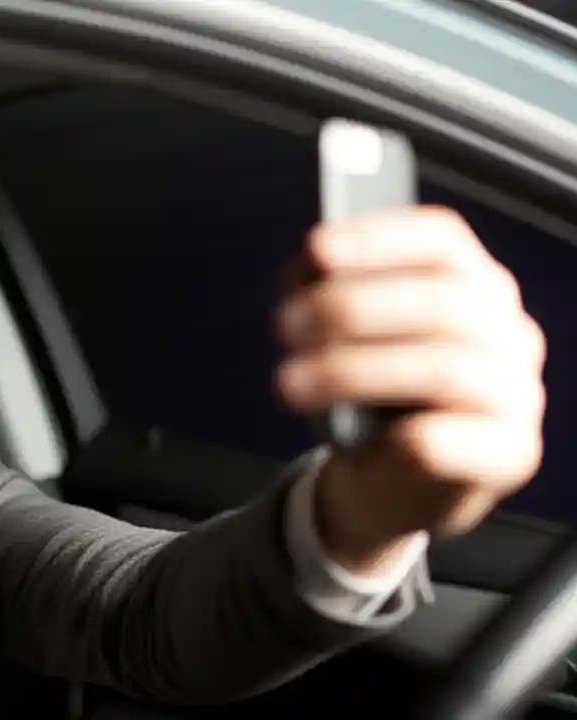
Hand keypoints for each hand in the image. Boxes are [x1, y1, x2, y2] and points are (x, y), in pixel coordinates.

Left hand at [276, 206, 546, 575]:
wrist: (392, 486)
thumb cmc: (368, 399)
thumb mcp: (343, 338)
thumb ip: (330, 294)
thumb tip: (309, 267)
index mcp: (473, 285)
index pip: (442, 239)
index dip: (379, 239)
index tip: (316, 250)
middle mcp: (508, 332)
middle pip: (442, 300)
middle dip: (350, 308)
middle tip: (284, 325)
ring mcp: (517, 394)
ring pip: (445, 370)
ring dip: (351, 372)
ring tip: (289, 383)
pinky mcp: (510, 455)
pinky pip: (450, 440)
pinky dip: (393, 436)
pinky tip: (351, 440)